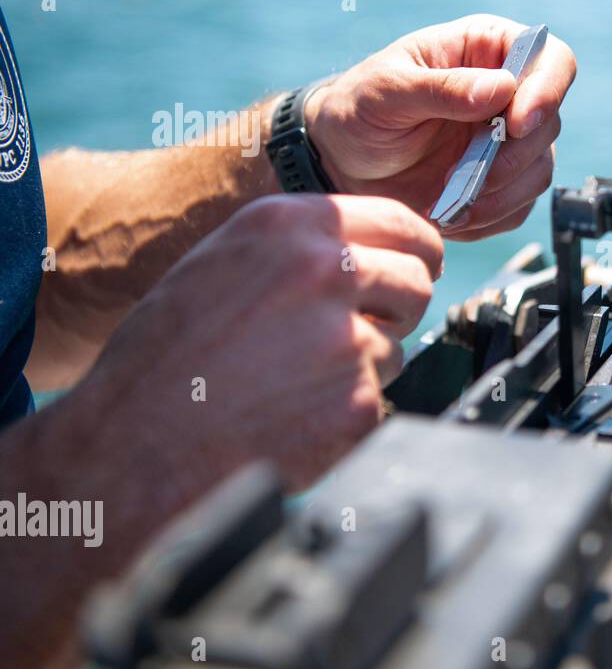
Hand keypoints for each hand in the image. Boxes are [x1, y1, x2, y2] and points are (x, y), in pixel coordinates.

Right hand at [71, 193, 442, 489]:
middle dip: (396, 309)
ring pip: (396, 346)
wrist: (135, 445)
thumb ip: (300, 249)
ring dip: (363, 368)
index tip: (421, 266)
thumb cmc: (168, 358)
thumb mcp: (223, 265)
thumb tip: (376, 252)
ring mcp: (347, 338)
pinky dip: (348, 416)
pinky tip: (295, 419)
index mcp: (290, 227)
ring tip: (294, 384)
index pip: (402, 223)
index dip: (418, 251)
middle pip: (415, 281)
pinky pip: (378, 401)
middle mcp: (325, 271)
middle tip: (353, 335)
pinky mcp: (359, 401)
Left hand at [304, 13, 576, 239]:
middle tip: (467, 174)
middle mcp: (507, 95)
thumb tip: (500, 89)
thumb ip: (442, 88)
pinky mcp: (501, 184)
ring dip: (501, 193)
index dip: (547, 91)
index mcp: (487, 50)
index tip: (517, 126)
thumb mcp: (387, 91)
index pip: (550, 59)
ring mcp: (507, 142)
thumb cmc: (358, 110)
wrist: (340, 163)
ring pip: (540, 169)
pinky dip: (489, 217)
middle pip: (548, 123)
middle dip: (513, 156)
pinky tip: (451, 212)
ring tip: (450, 199)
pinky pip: (519, 206)